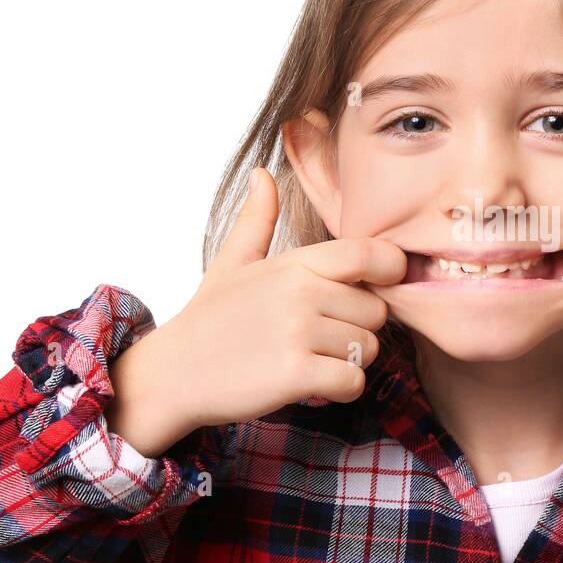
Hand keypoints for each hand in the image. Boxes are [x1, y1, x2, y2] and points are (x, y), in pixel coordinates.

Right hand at [105, 167, 406, 456]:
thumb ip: (257, 220)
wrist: (172, 374)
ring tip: (311, 358)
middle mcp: (300, 292)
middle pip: (376, 310)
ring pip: (368, 348)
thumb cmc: (210, 319)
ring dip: (348, 361)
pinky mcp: (296, 373)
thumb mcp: (232, 263)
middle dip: (358, 329)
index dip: (389, 271)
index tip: (374, 289)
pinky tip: (315, 385)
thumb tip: (262, 174)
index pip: (370, 253)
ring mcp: (298, 332)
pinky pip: (354, 381)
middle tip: (320, 338)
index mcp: (294, 262)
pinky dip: (343, 389)